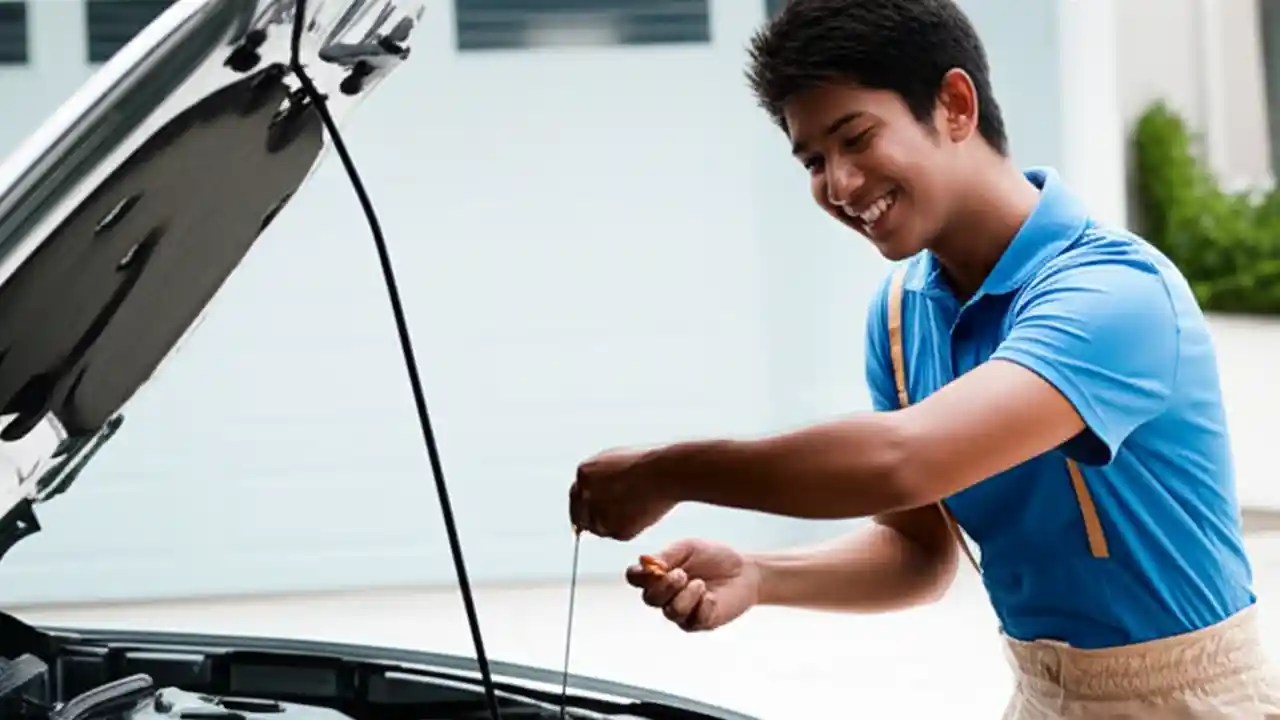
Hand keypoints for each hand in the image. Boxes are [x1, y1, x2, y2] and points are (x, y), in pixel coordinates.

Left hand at [569, 447, 676, 539]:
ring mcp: (600, 513)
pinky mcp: (617, 529)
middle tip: (609, 521)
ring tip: (636, 507)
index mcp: (584, 474)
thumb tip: (587, 493)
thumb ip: (596, 479)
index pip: (576, 497)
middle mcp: (587, 495)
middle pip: (582, 516)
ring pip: (600, 528)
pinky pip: (617, 534)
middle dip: (591, 521)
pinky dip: (627, 528)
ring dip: (611, 524)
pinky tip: (641, 513)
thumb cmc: (645, 463)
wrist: (665, 472)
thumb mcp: (612, 462)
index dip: (582, 507)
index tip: (586, 516)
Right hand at [625, 539, 760, 631]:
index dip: (638, 575)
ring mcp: (683, 612)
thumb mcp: (689, 548)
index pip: (635, 578)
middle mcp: (666, 596)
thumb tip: (645, 561)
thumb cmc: (714, 557)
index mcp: (659, 574)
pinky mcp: (701, 622)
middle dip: (664, 586)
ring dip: (685, 597)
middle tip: (682, 574)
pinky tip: (711, 596)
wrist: (745, 570)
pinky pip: (693, 621)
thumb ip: (667, 555)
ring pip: (671, 612)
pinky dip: (702, 606)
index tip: (654, 567)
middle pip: (649, 599)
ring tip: (700, 584)